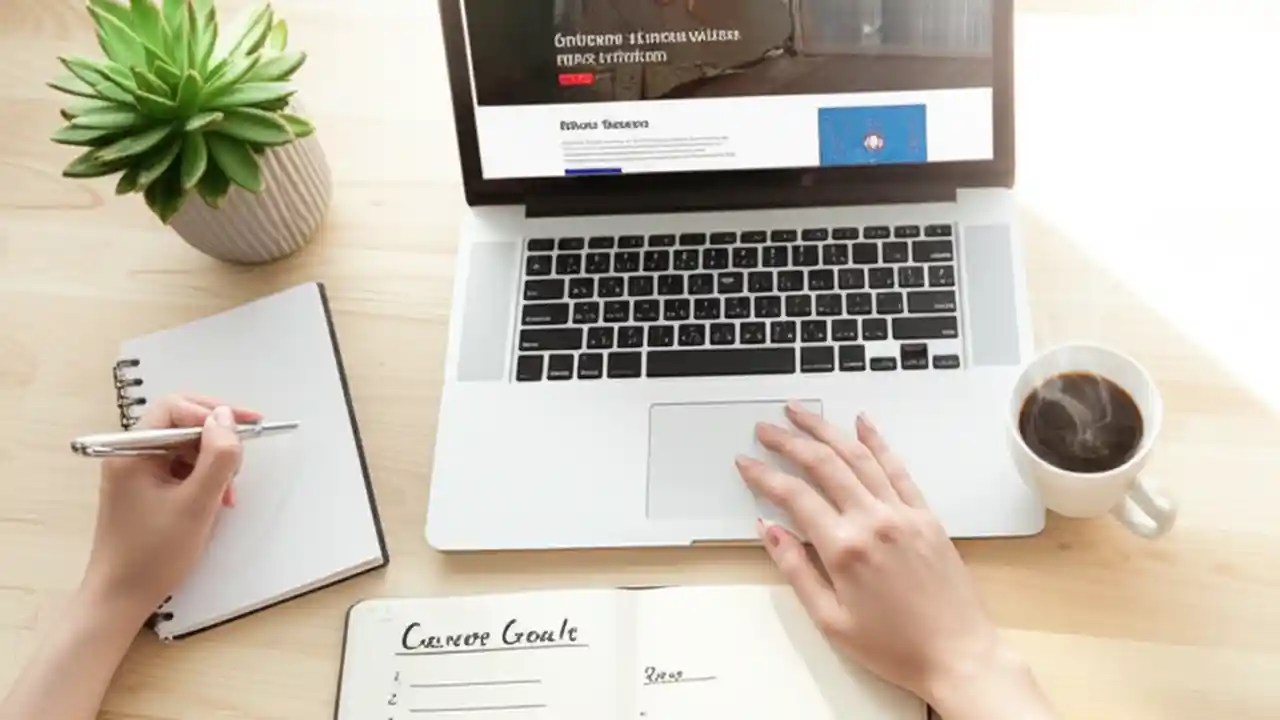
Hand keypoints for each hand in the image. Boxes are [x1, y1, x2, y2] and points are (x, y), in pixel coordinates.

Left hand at [83, 395, 260, 618]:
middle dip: (216, 442)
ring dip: (213, 465)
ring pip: (186, 449)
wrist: (121, 597)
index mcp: (133, 452)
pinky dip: (203, 480)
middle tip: (238, 467)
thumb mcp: (196, 503)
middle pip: (182, 426)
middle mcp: (132, 456)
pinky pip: (182, 470)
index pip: (176, 408)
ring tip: (225, 495)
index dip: (214, 412)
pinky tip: (213, 502)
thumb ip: (217, 457)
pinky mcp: (146, 491)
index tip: (248, 427)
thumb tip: (227, 418)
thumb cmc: (153, 554)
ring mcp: (138, 474)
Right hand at [737, 403, 1054, 719]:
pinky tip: (862, 424)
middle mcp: (874, 521)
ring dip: (826, 430)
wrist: (959, 655)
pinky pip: (898, 468)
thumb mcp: (830, 619)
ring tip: (802, 413)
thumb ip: (796, 569)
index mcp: (845, 549)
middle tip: (766, 429)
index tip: (746, 462)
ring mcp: (903, 514)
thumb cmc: (895, 648)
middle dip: (790, 441)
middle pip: (824, 464)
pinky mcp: (926, 516)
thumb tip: (768, 530)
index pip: (794, 496)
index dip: (764, 475)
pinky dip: (877, 442)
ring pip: (859, 456)